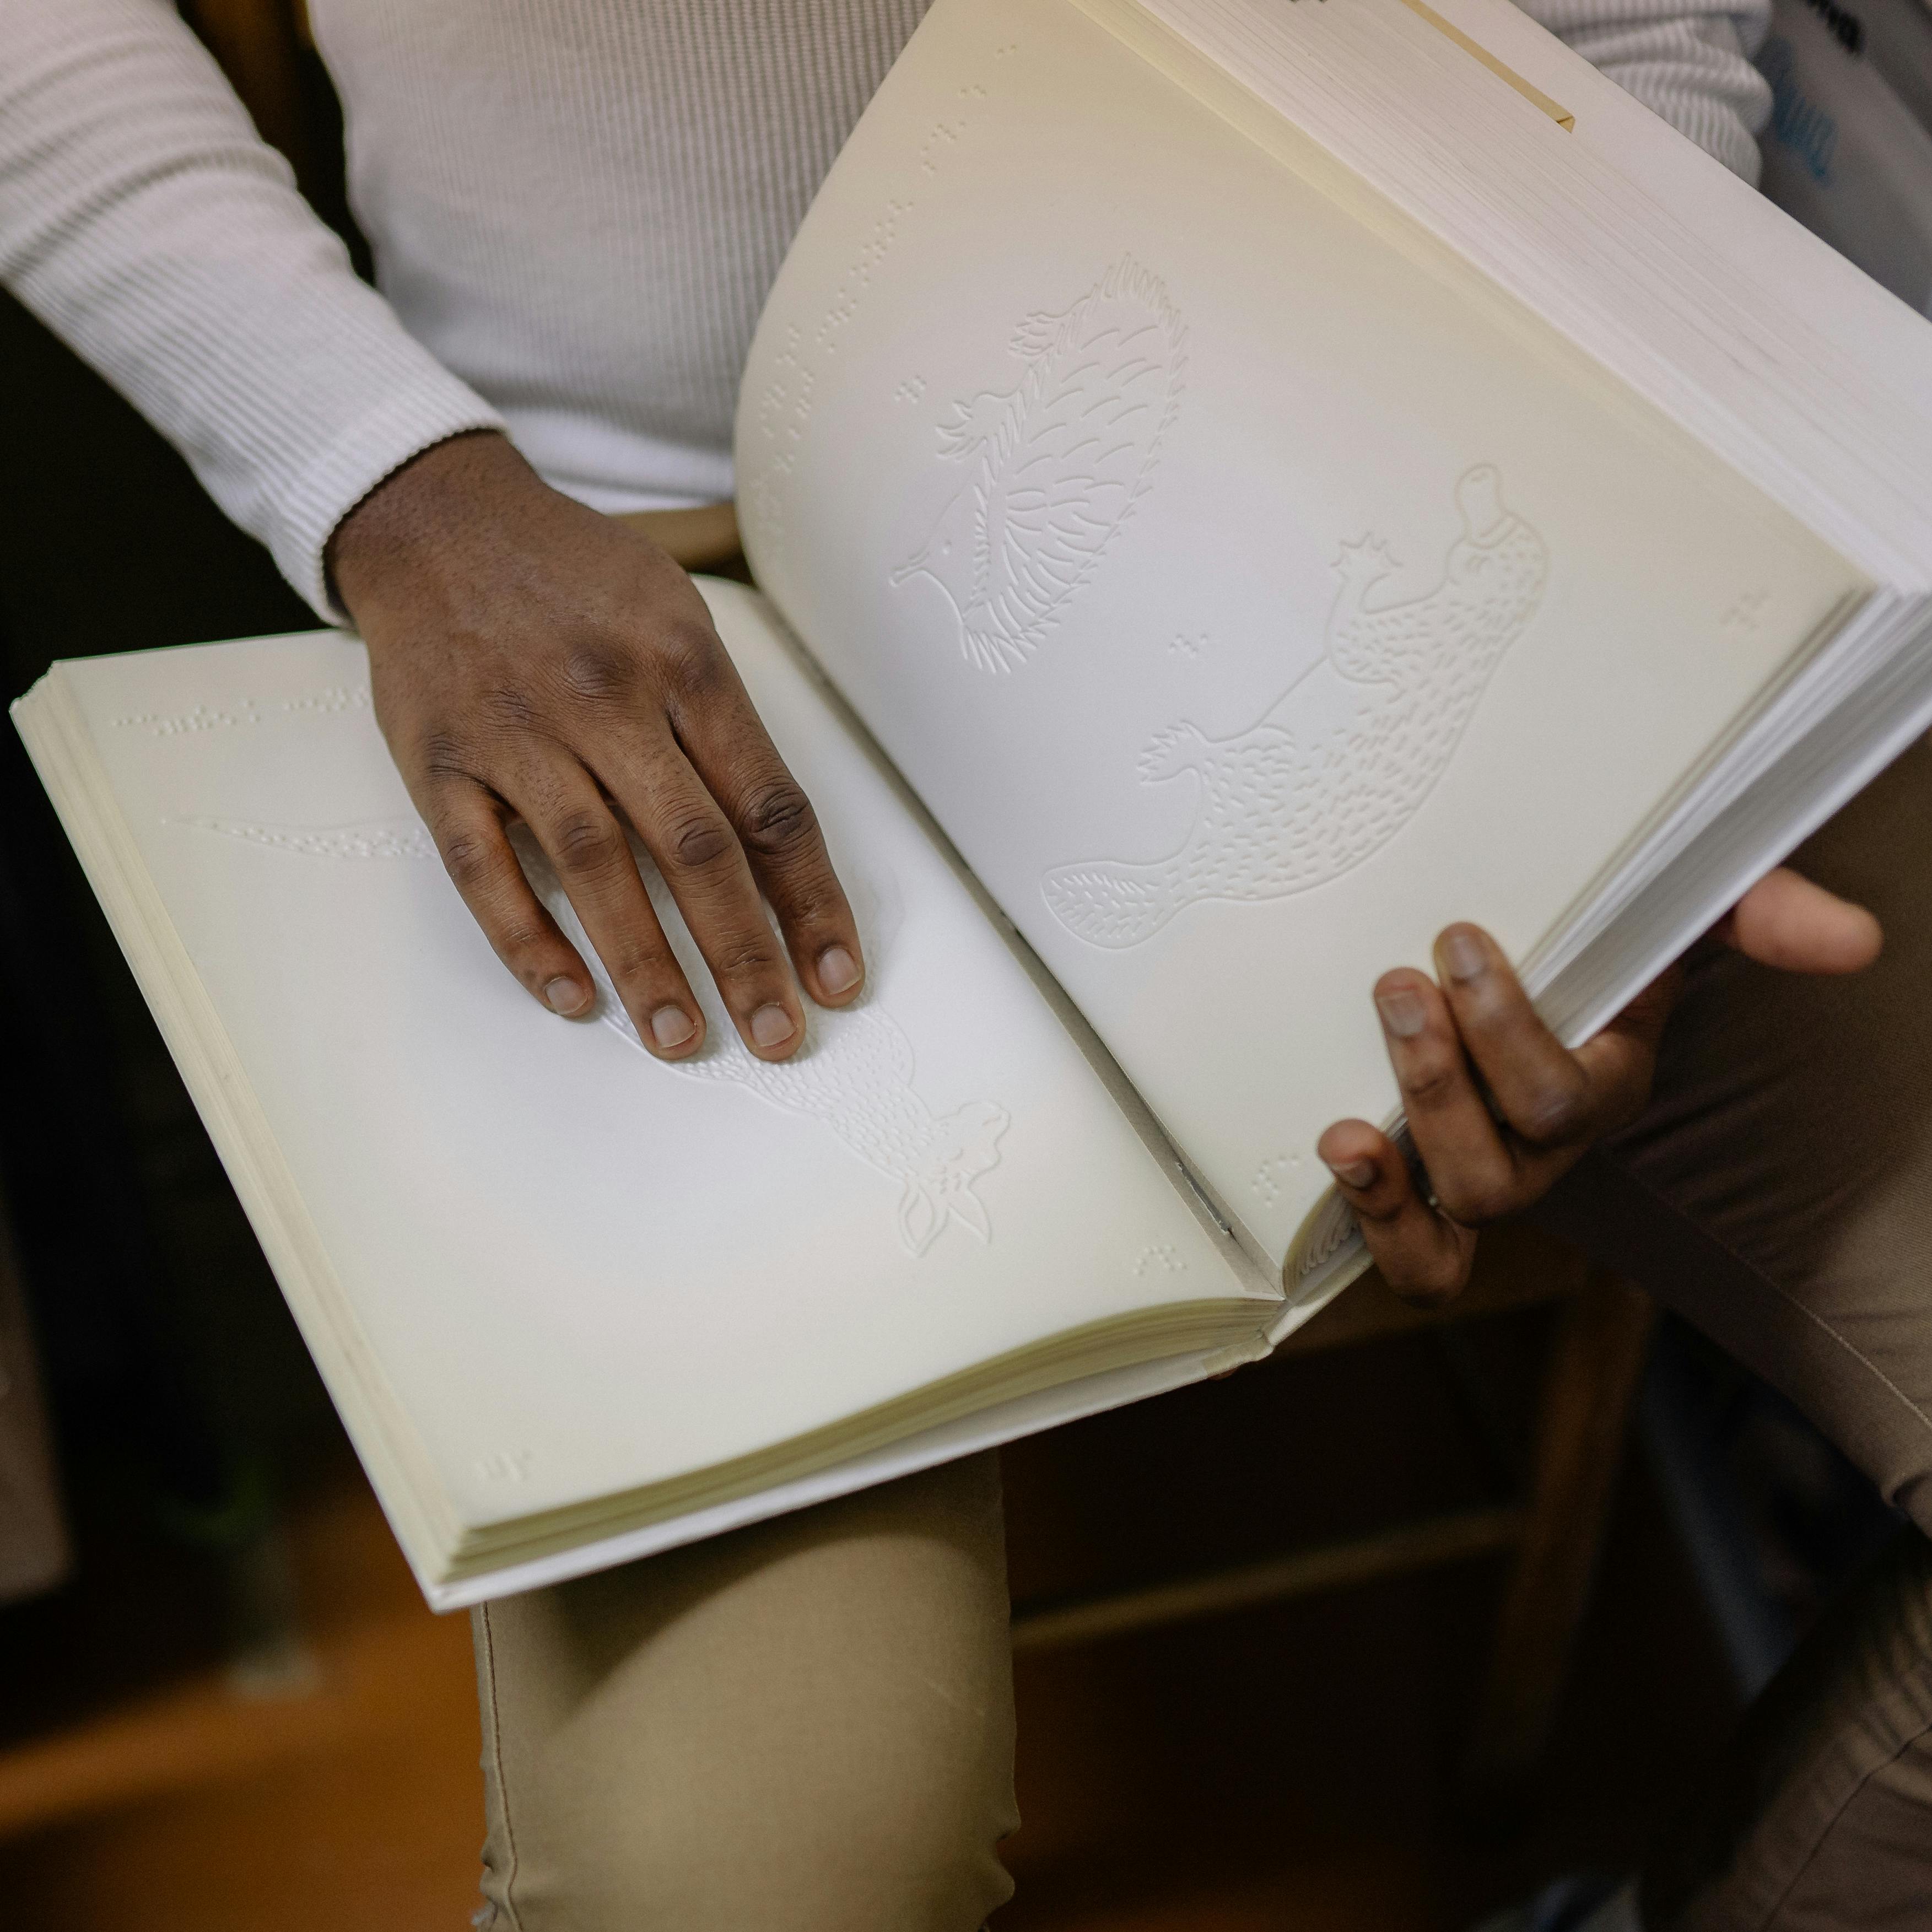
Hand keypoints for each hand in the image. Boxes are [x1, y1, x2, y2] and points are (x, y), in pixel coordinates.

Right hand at [328, 431, 863, 1060]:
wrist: (435, 519)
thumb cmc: (575, 578)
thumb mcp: (674, 613)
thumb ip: (721, 722)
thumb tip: (775, 847)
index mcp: (683, 663)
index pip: (767, 804)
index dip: (811, 901)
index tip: (838, 977)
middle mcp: (604, 698)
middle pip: (694, 847)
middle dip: (744, 954)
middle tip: (776, 1038)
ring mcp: (517, 732)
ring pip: (593, 865)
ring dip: (643, 963)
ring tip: (679, 1039)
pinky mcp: (439, 761)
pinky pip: (483, 866)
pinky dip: (526, 937)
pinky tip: (572, 997)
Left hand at [1315, 867, 1880, 1301]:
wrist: (1523, 951)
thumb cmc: (1601, 932)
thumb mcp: (1679, 904)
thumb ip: (1761, 911)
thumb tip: (1852, 938)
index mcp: (1606, 1082)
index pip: (1565, 1100)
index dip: (1506, 1031)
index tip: (1457, 938)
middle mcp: (1550, 1145)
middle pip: (1503, 1169)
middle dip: (1439, 1083)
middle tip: (1398, 990)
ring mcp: (1489, 1171)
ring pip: (1461, 1213)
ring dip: (1403, 1161)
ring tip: (1350, 1117)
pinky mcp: (1429, 1189)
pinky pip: (1421, 1253)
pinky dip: (1380, 1222)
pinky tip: (1346, 1157)